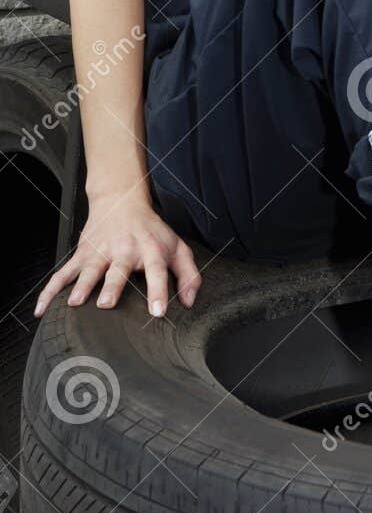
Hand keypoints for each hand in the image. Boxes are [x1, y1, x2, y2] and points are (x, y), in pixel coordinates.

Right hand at [33, 192, 201, 319]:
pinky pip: (63, 274)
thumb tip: (190, 303)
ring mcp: (100, 253)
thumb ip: (189, 275)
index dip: (158, 291)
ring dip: (82, 285)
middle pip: (118, 269)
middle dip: (112, 286)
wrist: (121, 202)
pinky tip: (42, 308)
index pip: (157, 270)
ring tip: (76, 302)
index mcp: (150, 249)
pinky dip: (50, 291)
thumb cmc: (152, 231)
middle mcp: (124, 250)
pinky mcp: (81, 256)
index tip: (158, 310)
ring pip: (89, 270)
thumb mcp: (178, 247)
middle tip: (107, 304)